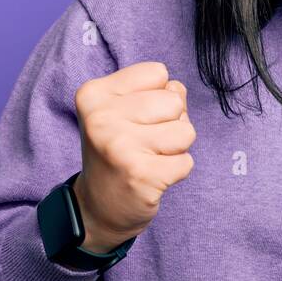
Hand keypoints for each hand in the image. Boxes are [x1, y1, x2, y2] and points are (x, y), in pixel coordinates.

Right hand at [71, 61, 195, 253]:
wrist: (97, 207)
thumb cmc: (118, 151)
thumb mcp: (123, 111)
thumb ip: (154, 91)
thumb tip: (178, 90)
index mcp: (94, 94)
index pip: (157, 73)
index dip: (157, 96)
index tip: (135, 119)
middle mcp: (101, 118)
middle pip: (175, 100)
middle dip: (171, 122)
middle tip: (145, 143)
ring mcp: (120, 147)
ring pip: (186, 131)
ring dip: (176, 148)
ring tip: (149, 158)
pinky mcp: (141, 176)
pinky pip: (187, 162)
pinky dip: (177, 171)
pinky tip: (153, 178)